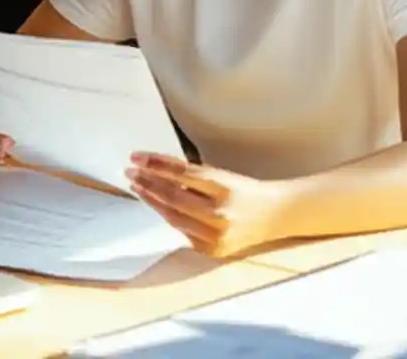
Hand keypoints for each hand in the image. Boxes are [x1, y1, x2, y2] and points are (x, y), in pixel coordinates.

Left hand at [126, 152, 289, 257]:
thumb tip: (154, 170)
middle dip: (147, 182)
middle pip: (173, 196)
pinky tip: (156, 205)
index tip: (136, 157)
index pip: (181, 173)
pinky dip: (168, 216)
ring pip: (173, 216)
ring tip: (137, 186)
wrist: (276, 216)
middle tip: (131, 171)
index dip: (155, 164)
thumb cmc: (246, 191)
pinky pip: (182, 231)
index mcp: (224, 188)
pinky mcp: (212, 250)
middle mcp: (219, 213)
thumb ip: (192, 176)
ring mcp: (215, 235)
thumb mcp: (223, 176)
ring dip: (151, 200)